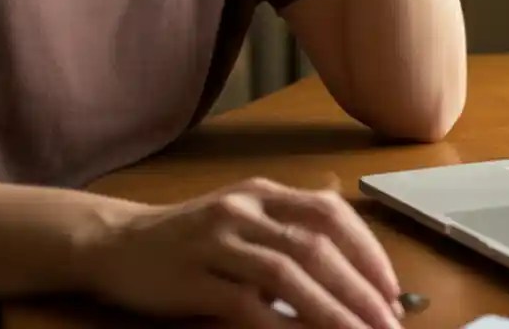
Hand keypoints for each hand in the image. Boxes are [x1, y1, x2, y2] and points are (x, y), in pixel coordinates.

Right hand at [83, 178, 403, 327]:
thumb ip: (289, 232)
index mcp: (263, 193)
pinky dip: (282, 325)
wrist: (115, 244)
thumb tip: (354, 270)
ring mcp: (217, 241)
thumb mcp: (243, 218)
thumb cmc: (189, 238)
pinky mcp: (193, 277)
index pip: (331, 215)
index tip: (392, 289)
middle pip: (316, 246)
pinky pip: (247, 304)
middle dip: (360, 288)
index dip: (368, 251)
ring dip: (332, 310)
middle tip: (388, 322)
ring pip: (288, 274)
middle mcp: (244, 209)